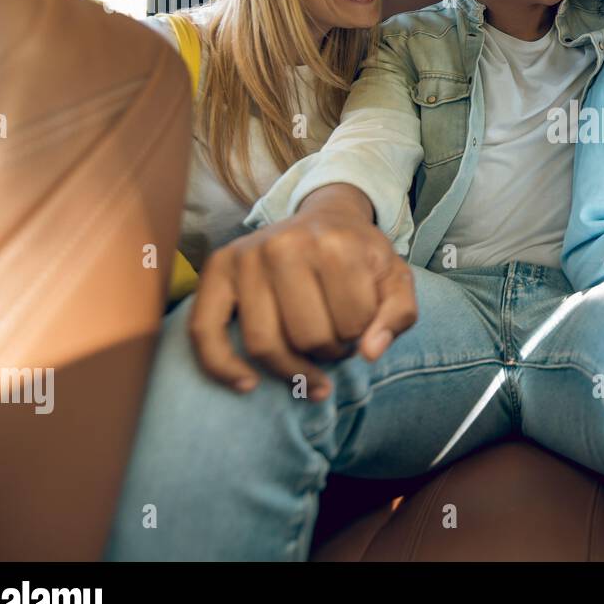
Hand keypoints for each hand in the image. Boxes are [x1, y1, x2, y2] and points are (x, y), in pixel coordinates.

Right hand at [187, 188, 417, 397]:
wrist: (326, 217)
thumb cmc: (360, 256)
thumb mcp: (396, 278)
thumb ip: (398, 315)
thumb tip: (370, 354)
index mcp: (335, 245)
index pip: (352, 325)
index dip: (361, 338)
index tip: (360, 327)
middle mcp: (285, 246)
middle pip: (308, 338)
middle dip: (329, 352)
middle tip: (335, 341)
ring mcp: (247, 257)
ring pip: (264, 344)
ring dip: (292, 366)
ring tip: (308, 358)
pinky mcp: (217, 270)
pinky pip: (205, 331)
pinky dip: (223, 367)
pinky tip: (247, 386)